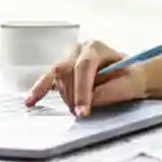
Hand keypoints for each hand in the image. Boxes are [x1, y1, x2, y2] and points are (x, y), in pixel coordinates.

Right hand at [24, 40, 148, 117]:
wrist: (129, 76)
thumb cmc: (131, 79)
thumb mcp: (130, 83)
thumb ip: (112, 90)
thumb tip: (91, 100)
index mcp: (96, 47)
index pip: (83, 67)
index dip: (81, 90)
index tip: (82, 112)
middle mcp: (79, 49)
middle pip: (67, 72)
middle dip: (73, 96)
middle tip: (81, 114)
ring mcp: (68, 57)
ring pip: (57, 77)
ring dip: (65, 97)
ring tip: (76, 109)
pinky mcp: (62, 69)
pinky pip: (48, 80)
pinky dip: (40, 91)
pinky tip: (30, 102)